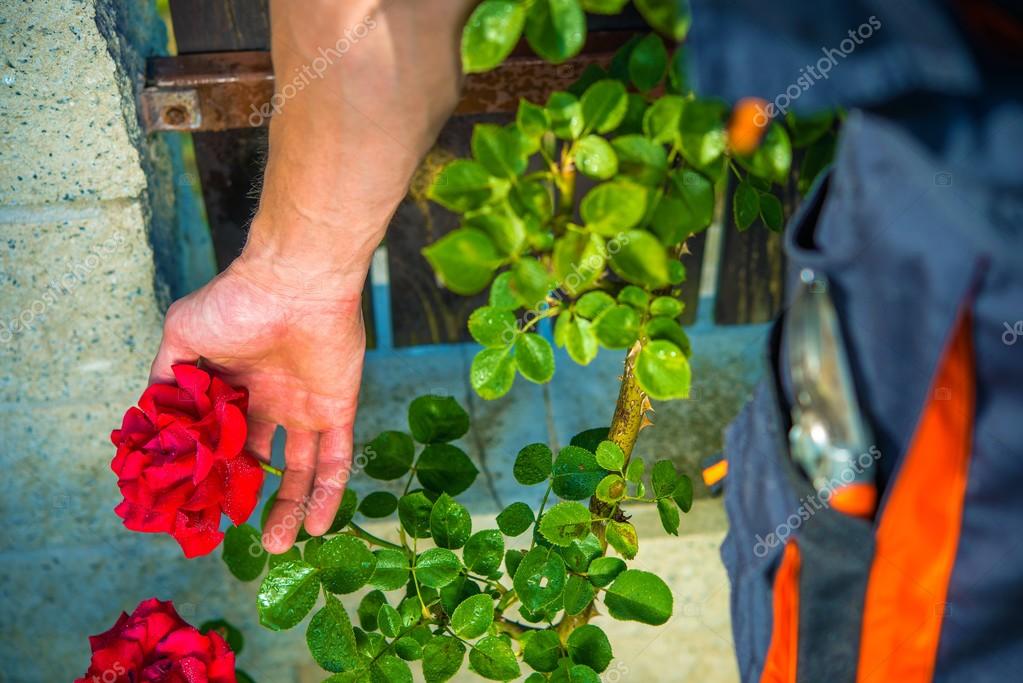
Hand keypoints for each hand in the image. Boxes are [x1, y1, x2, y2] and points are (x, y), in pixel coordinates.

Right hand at [149, 249, 365, 552]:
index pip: (222, 441)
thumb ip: (166, 375)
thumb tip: (146, 415)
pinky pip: (337, 459)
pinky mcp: (337, 409)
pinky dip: (329, 493)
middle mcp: (269, 401)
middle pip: (260, 462)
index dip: (211, 474)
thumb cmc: (236, 303)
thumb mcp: (183, 334)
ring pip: (299, 470)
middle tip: (234, 537)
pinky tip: (317, 526)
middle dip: (247, 500)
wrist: (294, 283)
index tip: (197, 509)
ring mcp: (305, 406)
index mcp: (233, 387)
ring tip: (277, 547)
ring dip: (289, 508)